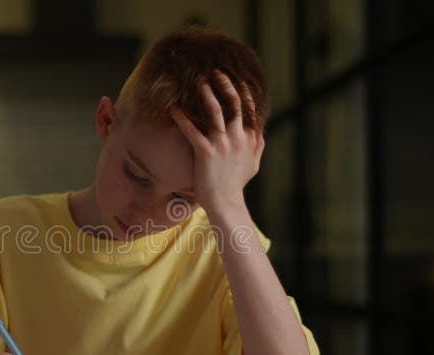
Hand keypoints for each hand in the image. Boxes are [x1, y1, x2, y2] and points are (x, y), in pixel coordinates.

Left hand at [170, 70, 264, 215]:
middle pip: (233, 104)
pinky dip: (182, 117)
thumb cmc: (236, 185)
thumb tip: (260, 131)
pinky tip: (173, 108)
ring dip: (207, 94)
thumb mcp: (254, 164)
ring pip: (215, 111)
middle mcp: (238, 138)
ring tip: (200, 82)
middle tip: (216, 72)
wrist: (226, 203)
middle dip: (226, 85)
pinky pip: (192, 130)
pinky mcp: (206, 152)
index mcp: (250, 139)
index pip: (249, 110)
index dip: (244, 92)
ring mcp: (223, 144)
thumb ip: (257, 145)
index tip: (237, 80)